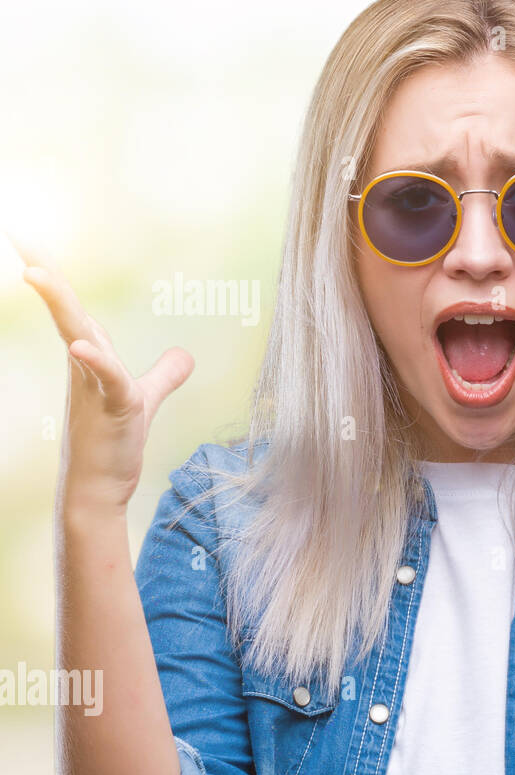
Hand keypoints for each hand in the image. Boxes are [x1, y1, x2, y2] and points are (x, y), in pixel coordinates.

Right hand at [10, 234, 194, 511]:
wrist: (98, 489)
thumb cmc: (113, 443)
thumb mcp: (144, 398)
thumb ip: (163, 374)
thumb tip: (185, 354)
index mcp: (91, 358)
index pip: (73, 308)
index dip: (55, 276)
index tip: (29, 240)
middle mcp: (86, 367)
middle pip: (67, 312)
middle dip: (46, 274)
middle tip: (19, 234)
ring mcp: (95, 387)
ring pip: (78, 336)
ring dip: (60, 305)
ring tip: (37, 272)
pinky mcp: (114, 409)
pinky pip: (106, 379)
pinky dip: (95, 361)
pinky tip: (82, 347)